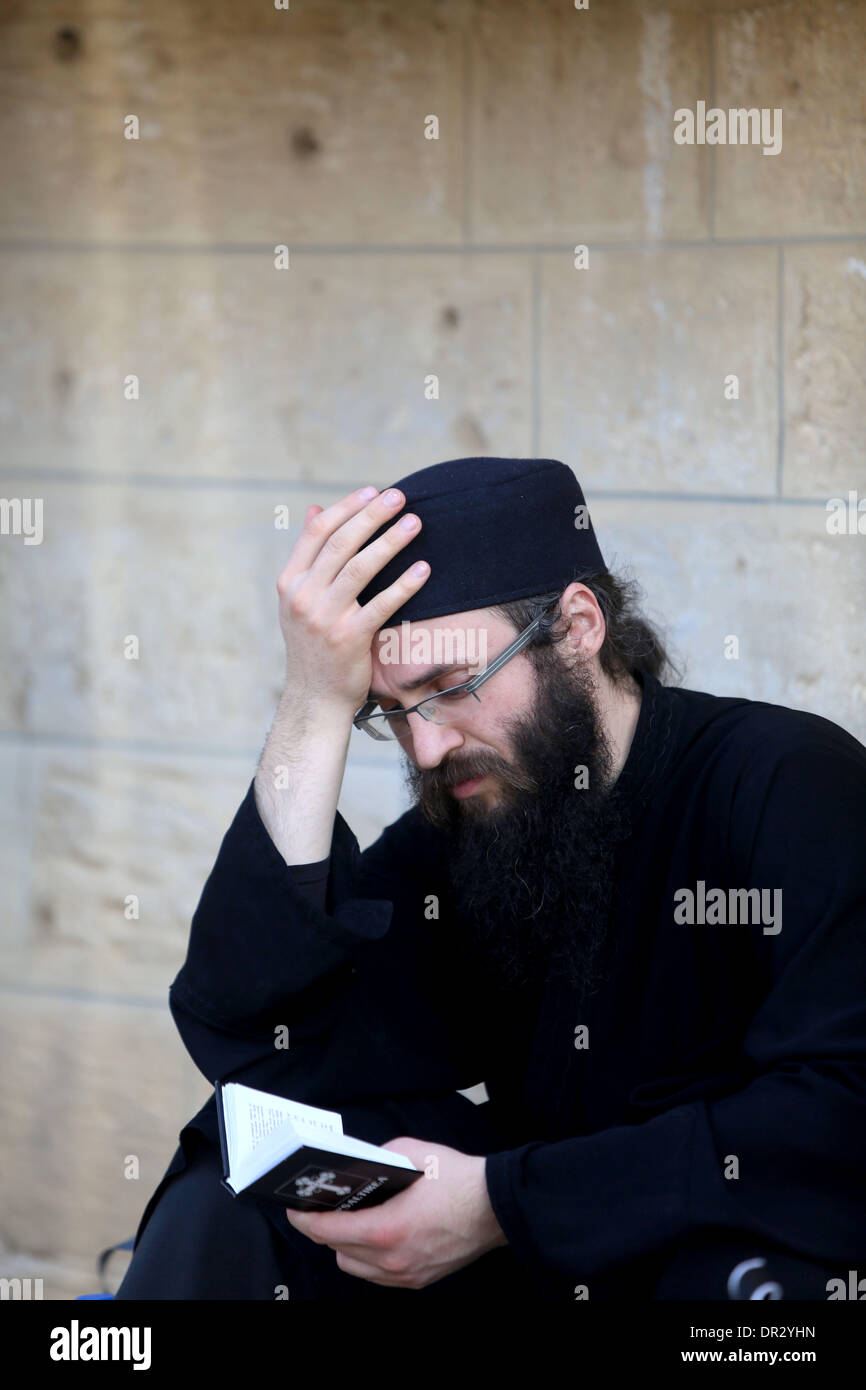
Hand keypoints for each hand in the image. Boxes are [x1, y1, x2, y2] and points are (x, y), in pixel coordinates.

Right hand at [275, 486, 429, 713]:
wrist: (314, 697)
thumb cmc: (314, 644)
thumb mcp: (299, 599)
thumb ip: (310, 557)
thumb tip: (315, 508)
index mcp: (290, 582)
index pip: (316, 533)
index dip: (346, 507)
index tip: (372, 491)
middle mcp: (302, 597)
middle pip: (340, 544)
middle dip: (371, 516)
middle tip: (400, 497)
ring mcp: (324, 618)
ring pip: (360, 568)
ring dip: (390, 541)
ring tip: (414, 523)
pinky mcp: (349, 639)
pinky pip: (381, 604)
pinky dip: (404, 585)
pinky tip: (423, 569)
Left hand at [285, 1137, 507, 1289]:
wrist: (496, 1207)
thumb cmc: (458, 1180)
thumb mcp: (413, 1152)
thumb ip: (377, 1157)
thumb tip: (358, 1162)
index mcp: (386, 1230)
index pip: (329, 1231)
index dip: (305, 1219)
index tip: (294, 1209)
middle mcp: (391, 1261)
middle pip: (336, 1251)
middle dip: (323, 1229)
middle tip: (322, 1208)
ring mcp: (405, 1275)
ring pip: (354, 1267)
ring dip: (344, 1246)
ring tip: (349, 1221)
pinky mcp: (418, 1280)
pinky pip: (377, 1275)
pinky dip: (367, 1258)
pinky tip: (374, 1236)